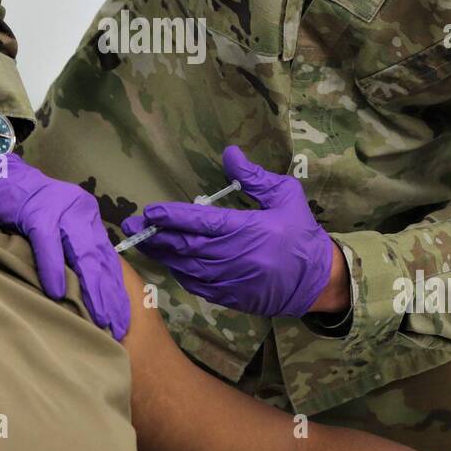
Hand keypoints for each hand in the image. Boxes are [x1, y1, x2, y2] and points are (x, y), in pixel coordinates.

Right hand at [0, 153, 130, 339]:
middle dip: (110, 294)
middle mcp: (80, 209)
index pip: (107, 256)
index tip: (122, 317)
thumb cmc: (19, 210)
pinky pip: (48, 244)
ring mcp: (60, 209)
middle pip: (101, 258)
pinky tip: (56, 293)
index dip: (115, 288)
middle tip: (117, 326)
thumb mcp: (53, 229)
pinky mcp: (37, 211)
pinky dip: (53, 270)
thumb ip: (69, 250)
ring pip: (83, 252)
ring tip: (99, 316)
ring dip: (92, 287)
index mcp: (86, 216)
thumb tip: (85, 290)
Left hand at [119, 145, 338, 317]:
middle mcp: (236, 257)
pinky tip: (170, 262)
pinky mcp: (232, 298)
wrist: (319, 281)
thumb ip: (254, 177)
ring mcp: (232, 281)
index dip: (174, 217)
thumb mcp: (285, 196)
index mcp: (249, 230)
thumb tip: (229, 153)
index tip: (151, 211)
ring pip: (188, 268)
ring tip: (143, 242)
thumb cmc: (301, 234)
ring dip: (164, 255)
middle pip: (187, 247)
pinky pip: (198, 286)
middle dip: (156, 236)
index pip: (203, 223)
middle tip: (131, 227)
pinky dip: (181, 274)